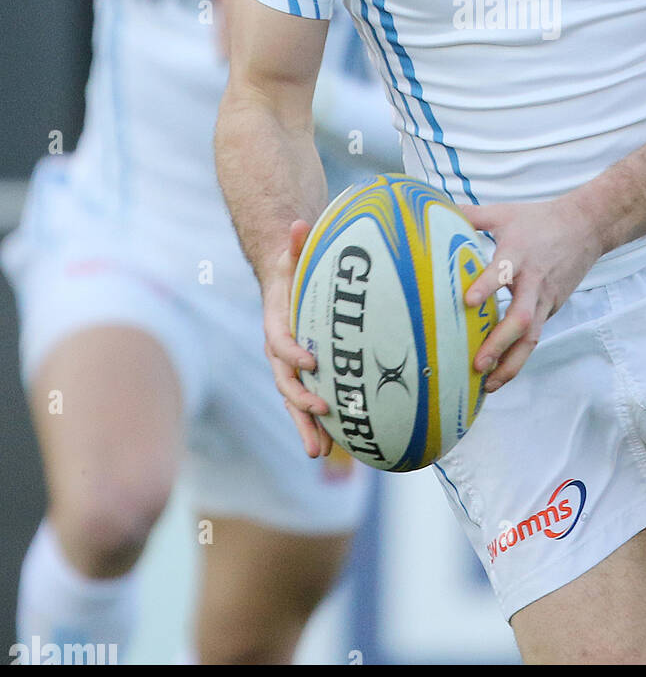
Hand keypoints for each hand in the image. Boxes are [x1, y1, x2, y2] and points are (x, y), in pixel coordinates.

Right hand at [262, 219, 335, 458]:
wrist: (284, 281)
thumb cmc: (294, 267)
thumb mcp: (295, 252)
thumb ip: (297, 242)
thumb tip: (298, 224)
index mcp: (277, 322)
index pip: (280, 341)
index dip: (293, 353)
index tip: (311, 362)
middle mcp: (279, 349)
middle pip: (284, 381)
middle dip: (299, 402)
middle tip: (320, 415)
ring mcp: (290, 366)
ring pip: (293, 401)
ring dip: (305, 426)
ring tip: (319, 452)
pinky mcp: (304, 375)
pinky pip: (307, 402)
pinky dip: (319, 424)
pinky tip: (337, 446)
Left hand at [457, 195, 603, 391]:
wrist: (587, 227)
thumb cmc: (539, 220)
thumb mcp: (504, 213)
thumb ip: (470, 215)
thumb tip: (434, 210)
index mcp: (518, 253)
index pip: (503, 271)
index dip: (487, 286)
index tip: (467, 301)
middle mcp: (533, 281)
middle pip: (521, 319)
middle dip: (499, 344)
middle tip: (477, 364)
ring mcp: (545, 299)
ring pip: (532, 338)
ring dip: (510, 364)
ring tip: (487, 385)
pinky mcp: (551, 309)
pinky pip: (534, 337)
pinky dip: (517, 358)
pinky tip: (498, 375)